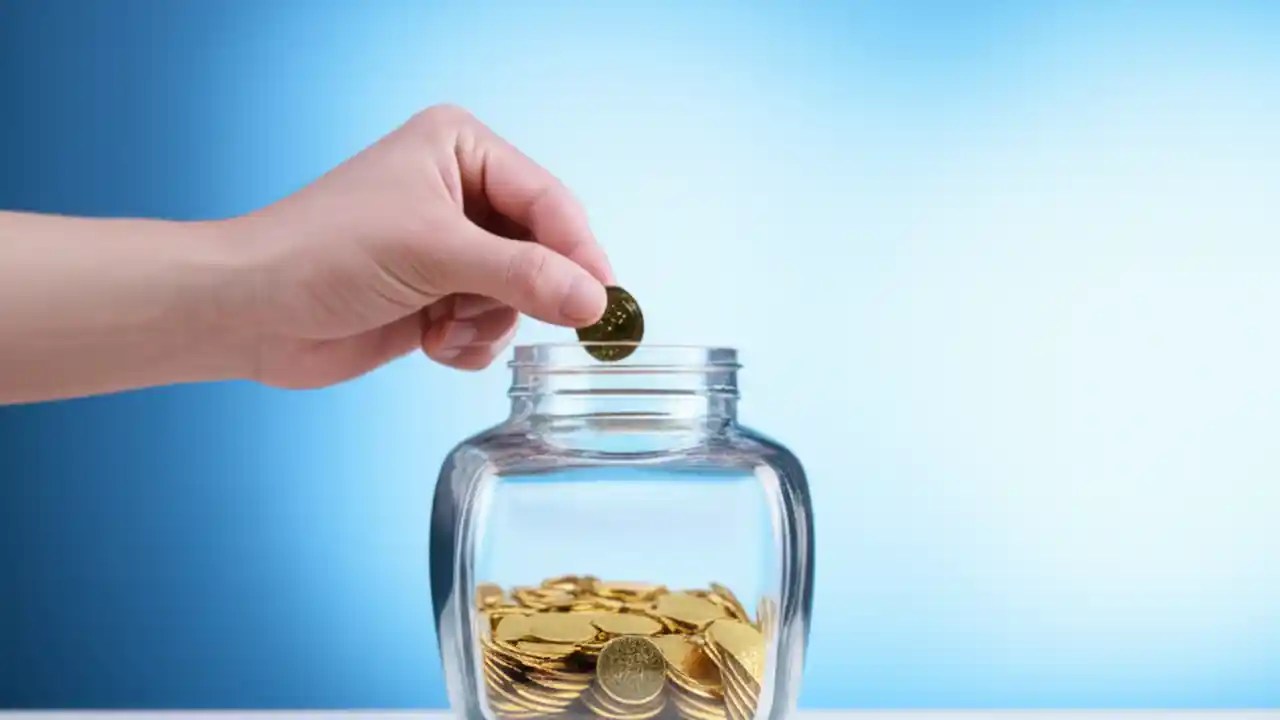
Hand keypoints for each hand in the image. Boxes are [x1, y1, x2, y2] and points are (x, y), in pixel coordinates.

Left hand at [227, 104, 614, 387]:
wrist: (249, 312)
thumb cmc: (324, 254)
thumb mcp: (434, 253)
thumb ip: (523, 276)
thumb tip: (596, 301)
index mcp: (461, 149)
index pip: (548, 201)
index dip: (578, 251)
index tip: (604, 301)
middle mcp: (461, 194)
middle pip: (541, 253)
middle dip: (516, 293)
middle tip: (501, 314)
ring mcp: (450, 250)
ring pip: (519, 297)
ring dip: (485, 323)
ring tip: (440, 325)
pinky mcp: (437, 298)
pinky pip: (491, 328)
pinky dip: (468, 343)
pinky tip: (429, 341)